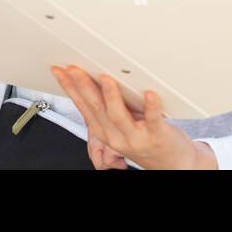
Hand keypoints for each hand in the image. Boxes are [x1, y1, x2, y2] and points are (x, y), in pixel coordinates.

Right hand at [50, 65, 216, 169]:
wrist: (171, 163)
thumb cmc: (147, 138)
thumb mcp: (120, 124)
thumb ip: (109, 104)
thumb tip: (97, 75)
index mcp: (104, 130)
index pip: (82, 105)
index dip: (69, 87)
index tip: (60, 70)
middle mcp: (115, 135)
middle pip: (95, 107)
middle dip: (83, 86)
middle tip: (75, 68)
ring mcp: (135, 137)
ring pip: (118, 115)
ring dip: (111, 95)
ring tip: (107, 78)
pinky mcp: (156, 135)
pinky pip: (152, 119)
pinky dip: (151, 106)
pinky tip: (150, 94)